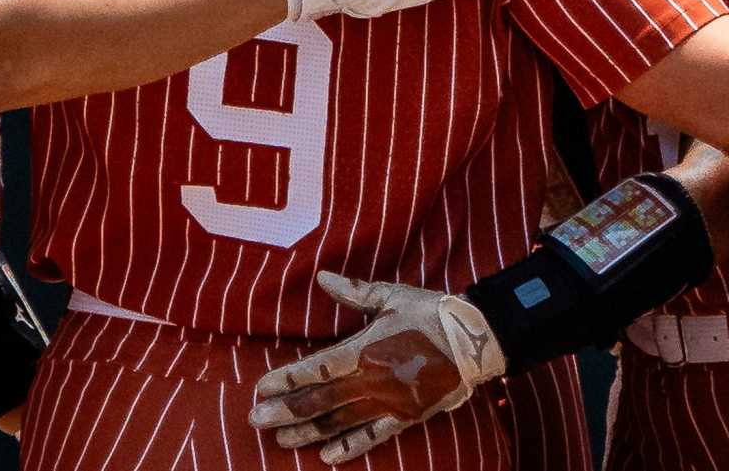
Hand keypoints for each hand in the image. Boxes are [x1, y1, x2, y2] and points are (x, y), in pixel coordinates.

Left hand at [249, 271, 504, 463]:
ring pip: (339, 423)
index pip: (315, 369)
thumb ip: (353, 292)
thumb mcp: (390, 296)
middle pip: (319, 401)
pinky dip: (348, 448)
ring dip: (307, 433)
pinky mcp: (404, 417)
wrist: (474, 340)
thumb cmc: (429, 312)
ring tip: (279, 441)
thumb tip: (321, 277)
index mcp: (364, 350)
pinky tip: (327, 458)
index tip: (260, 387)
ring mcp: (387, 403)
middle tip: (254, 420)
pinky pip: (371, 437)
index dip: (285, 380)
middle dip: (284, 412)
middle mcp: (371, 382)